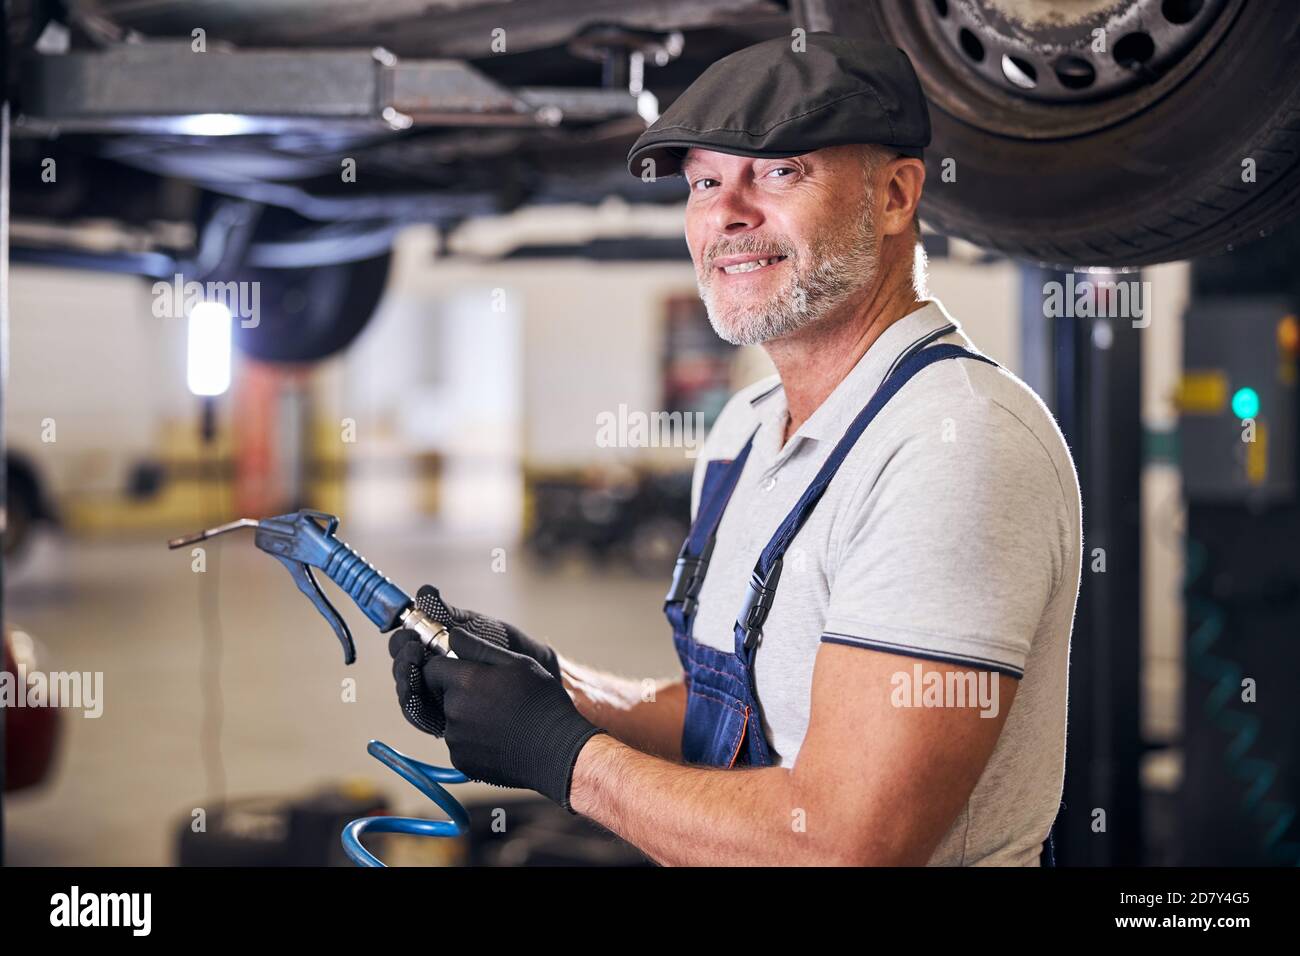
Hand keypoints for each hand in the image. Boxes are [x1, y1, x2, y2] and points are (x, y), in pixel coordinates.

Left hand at [389, 585, 560, 737]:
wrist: (557, 751)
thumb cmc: (541, 702)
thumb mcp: (517, 663)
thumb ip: (478, 647)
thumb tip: (452, 636)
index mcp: (465, 681)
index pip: (432, 668)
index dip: (447, 667)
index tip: (466, 671)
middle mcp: (454, 710)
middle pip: (441, 694)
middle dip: (459, 692)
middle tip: (491, 696)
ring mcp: (456, 739)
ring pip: (450, 719)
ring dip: (466, 716)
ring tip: (499, 718)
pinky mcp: (461, 760)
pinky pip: (459, 743)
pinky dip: (472, 740)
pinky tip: (498, 737)